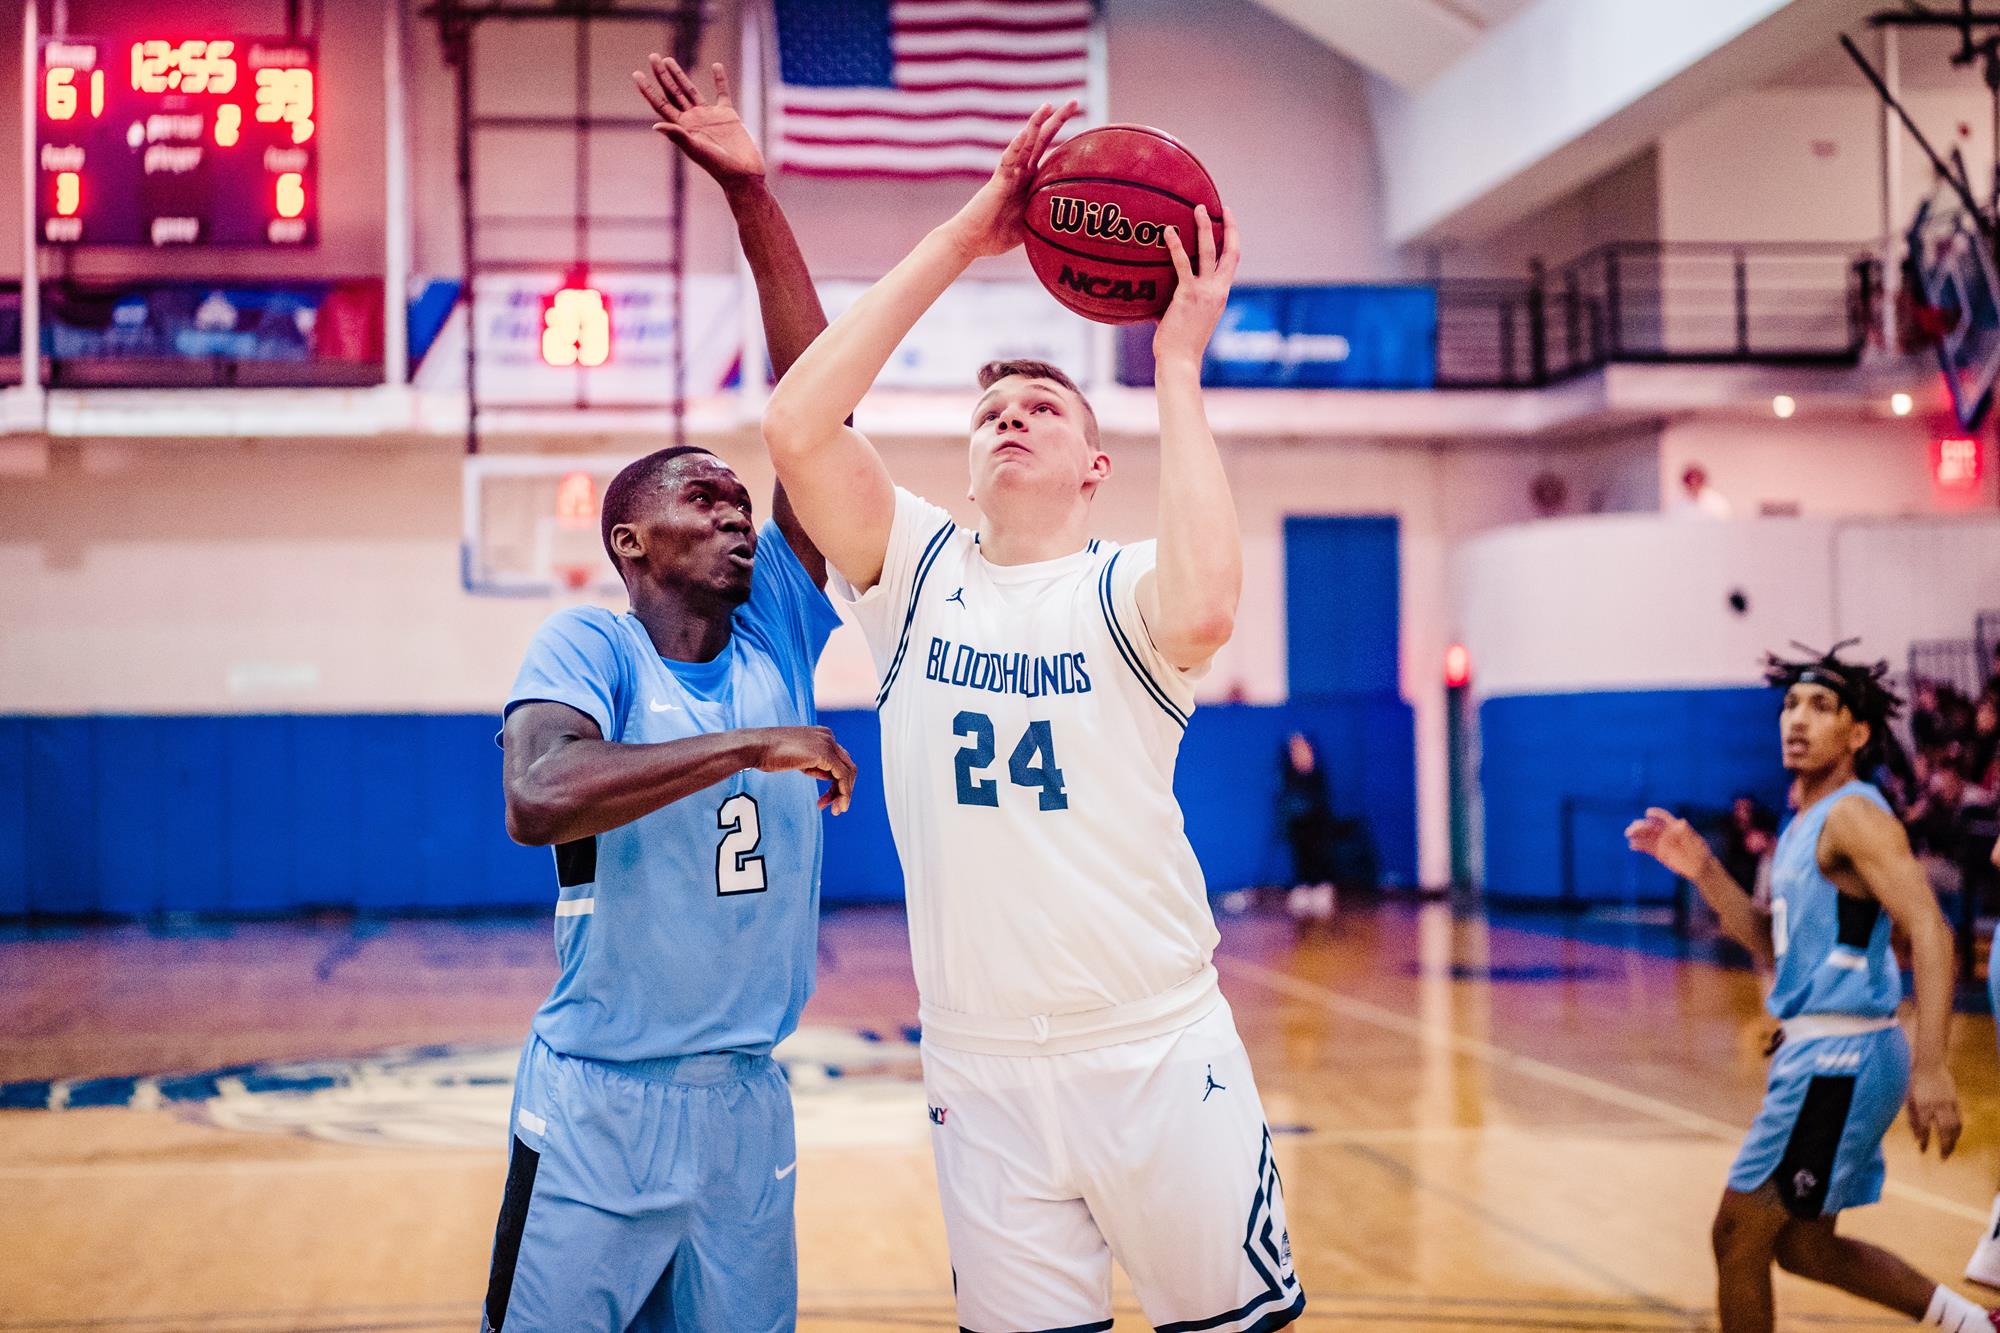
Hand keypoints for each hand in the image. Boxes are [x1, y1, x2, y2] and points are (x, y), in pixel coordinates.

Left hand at [632, 55, 762, 183]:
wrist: (743, 174)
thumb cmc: (719, 167)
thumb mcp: (697, 150)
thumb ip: (678, 136)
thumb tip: (656, 125)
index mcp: (683, 128)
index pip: (661, 104)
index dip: (648, 90)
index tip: (636, 75)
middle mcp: (693, 120)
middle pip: (673, 93)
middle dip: (662, 75)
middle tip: (652, 57)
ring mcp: (710, 116)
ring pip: (691, 90)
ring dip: (680, 75)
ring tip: (668, 59)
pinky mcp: (727, 115)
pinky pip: (722, 93)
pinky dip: (720, 79)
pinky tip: (716, 66)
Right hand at [749, 727, 857, 814]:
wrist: (755, 747)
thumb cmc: (768, 754)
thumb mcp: (797, 758)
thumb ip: (813, 763)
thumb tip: (827, 774)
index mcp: (822, 735)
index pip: (838, 760)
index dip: (835, 783)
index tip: (823, 801)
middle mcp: (828, 736)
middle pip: (846, 766)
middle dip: (843, 789)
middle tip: (835, 809)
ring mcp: (828, 743)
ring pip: (848, 772)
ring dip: (844, 794)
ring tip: (836, 811)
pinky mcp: (825, 754)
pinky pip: (843, 776)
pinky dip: (843, 792)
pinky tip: (835, 805)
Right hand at [943, 100, 1078, 258]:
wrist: (971, 241)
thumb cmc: (997, 236)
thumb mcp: (1032, 227)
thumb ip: (1048, 220)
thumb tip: (1074, 228)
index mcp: (1031, 180)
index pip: (1051, 153)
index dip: (1066, 138)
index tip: (1085, 126)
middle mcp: (1021, 172)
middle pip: (1041, 139)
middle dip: (1057, 120)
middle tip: (1074, 101)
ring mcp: (1009, 174)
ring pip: (1024, 143)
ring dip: (1035, 123)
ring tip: (1048, 104)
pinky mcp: (997, 181)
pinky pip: (1007, 161)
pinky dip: (1016, 147)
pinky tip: (1024, 133)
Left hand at [1153, 205, 1237, 367]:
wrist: (1180, 361)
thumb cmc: (1179, 344)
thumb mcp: (1189, 317)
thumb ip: (1184, 300)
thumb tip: (1162, 290)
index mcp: (1220, 295)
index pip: (1232, 262)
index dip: (1232, 239)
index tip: (1228, 220)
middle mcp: (1218, 291)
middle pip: (1230, 252)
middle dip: (1227, 227)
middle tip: (1217, 207)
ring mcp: (1205, 292)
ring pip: (1209, 252)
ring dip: (1204, 228)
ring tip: (1197, 208)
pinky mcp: (1188, 295)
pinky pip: (1183, 265)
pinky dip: (1176, 247)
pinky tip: (1168, 232)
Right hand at [1624, 808, 1718, 880]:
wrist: (1700, 867)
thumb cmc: (1700, 852)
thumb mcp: (1695, 842)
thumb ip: (1686, 833)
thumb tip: (1680, 822)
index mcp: (1675, 828)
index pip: (1664, 818)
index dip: (1656, 814)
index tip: (1648, 813)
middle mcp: (1667, 834)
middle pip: (1651, 827)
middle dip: (1641, 826)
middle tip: (1632, 829)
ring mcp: (1662, 844)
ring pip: (1647, 837)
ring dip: (1637, 835)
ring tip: (1629, 835)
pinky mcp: (1660, 853)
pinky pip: (1648, 848)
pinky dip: (1639, 845)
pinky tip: (1632, 845)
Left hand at [1908, 1061, 1961, 1156]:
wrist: (1927, 1062)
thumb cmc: (1911, 1081)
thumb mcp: (1906, 1098)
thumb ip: (1911, 1118)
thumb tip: (1916, 1138)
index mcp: (1922, 1103)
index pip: (1925, 1127)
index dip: (1924, 1140)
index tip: (1922, 1150)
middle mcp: (1937, 1104)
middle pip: (1945, 1130)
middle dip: (1945, 1146)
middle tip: (1943, 1158)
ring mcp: (1948, 1102)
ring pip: (1955, 1126)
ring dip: (1954, 1140)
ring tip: (1949, 1151)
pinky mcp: (1954, 1100)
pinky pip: (1959, 1118)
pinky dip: (1957, 1130)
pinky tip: (1954, 1137)